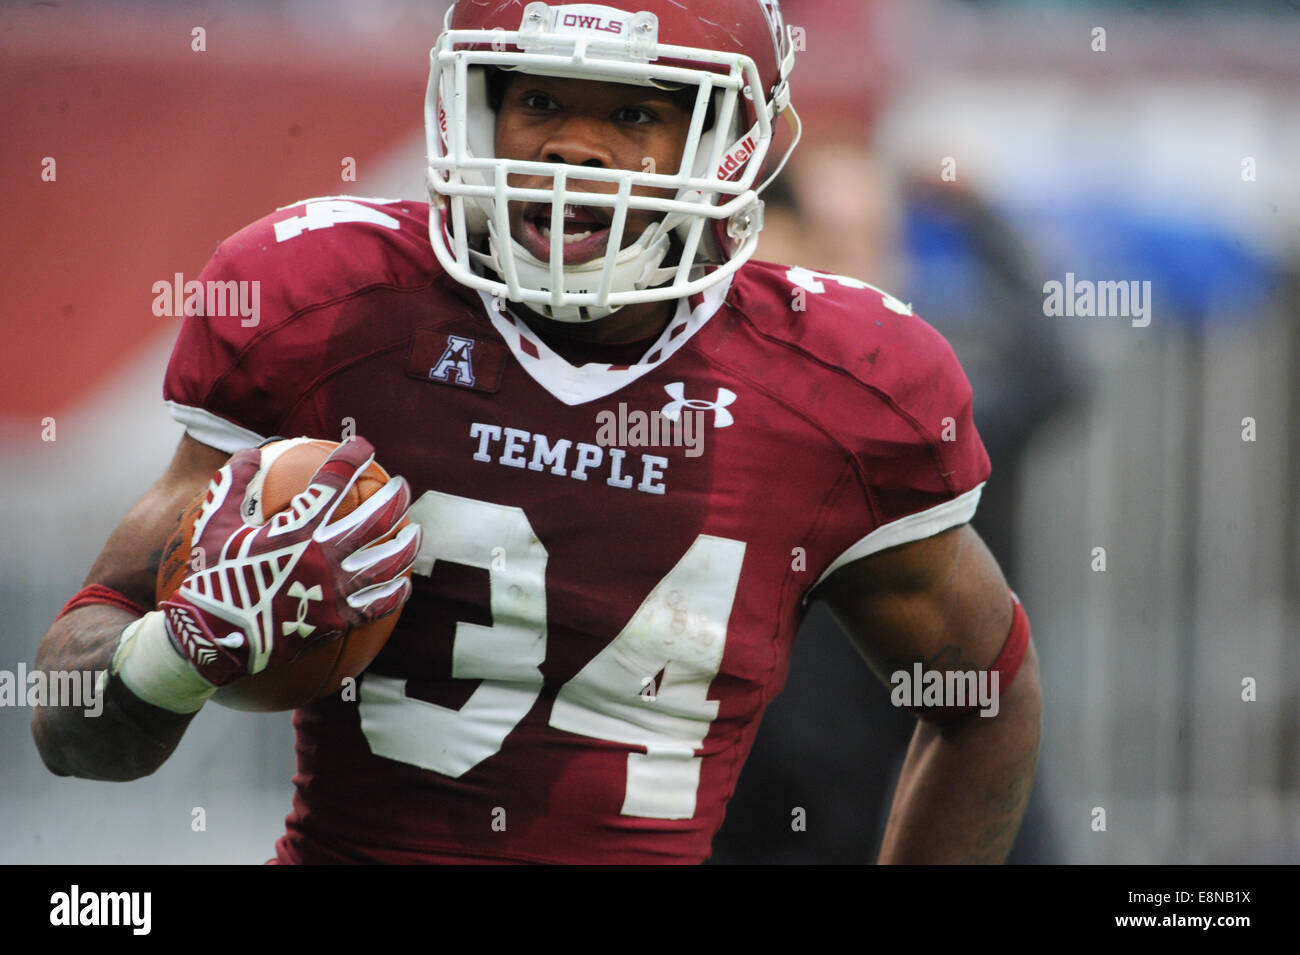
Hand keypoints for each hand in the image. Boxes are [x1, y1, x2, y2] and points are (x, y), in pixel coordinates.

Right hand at [160, 437, 419, 684]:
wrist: (216, 638)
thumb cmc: (214, 578)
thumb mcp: (215, 526)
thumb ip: (234, 484)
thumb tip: (249, 451)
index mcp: (297, 530)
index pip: (333, 482)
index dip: (352, 457)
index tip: (365, 445)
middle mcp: (324, 556)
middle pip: (374, 519)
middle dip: (394, 497)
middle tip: (402, 486)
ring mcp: (336, 590)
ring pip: (387, 561)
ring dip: (406, 543)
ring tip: (415, 532)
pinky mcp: (340, 620)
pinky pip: (380, 604)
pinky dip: (396, 591)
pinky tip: (404, 582)